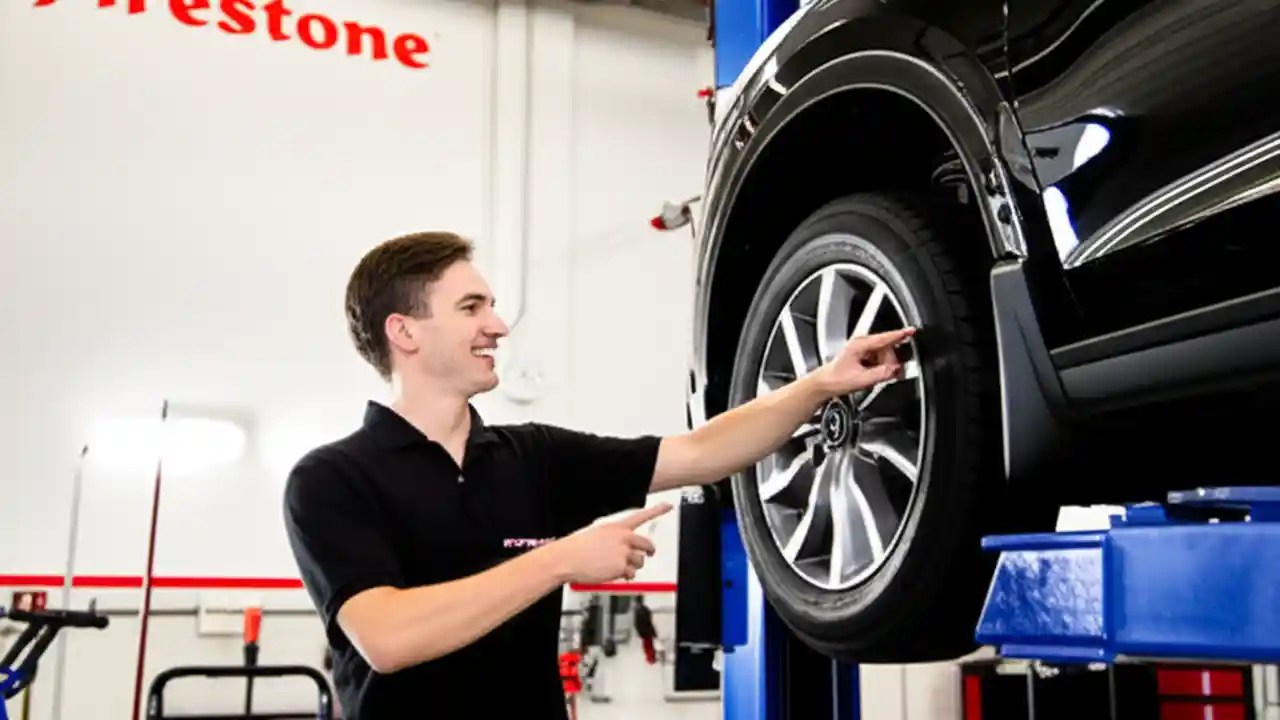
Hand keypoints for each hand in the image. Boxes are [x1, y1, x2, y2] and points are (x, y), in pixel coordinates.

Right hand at [550, 503, 673, 583]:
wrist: (566, 559)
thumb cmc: (576, 548)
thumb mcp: (596, 536)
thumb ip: (613, 541)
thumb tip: (622, 551)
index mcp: (616, 527)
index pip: (641, 516)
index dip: (657, 510)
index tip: (668, 506)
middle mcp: (623, 538)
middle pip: (647, 544)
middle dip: (649, 551)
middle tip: (649, 554)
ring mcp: (623, 553)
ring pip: (640, 562)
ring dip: (634, 566)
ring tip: (621, 567)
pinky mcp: (622, 567)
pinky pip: (632, 573)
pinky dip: (626, 576)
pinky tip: (616, 574)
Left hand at [814, 327, 915, 394]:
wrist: (824, 384)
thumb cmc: (836, 379)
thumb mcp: (861, 379)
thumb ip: (880, 374)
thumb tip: (895, 370)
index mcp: (860, 345)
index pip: (885, 337)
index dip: (900, 334)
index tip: (911, 331)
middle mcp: (861, 344)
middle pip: (887, 348)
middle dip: (891, 362)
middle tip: (890, 374)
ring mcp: (862, 349)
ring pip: (884, 354)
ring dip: (885, 366)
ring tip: (877, 377)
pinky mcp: (863, 355)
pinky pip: (878, 359)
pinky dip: (880, 367)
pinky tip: (874, 376)